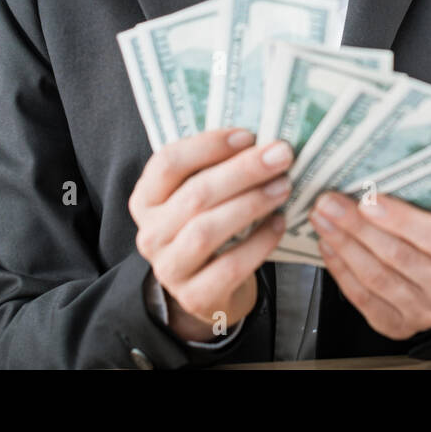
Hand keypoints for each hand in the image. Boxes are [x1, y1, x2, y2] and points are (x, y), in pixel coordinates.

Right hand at [128, 128, 291, 342]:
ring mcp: (169, 268)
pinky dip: (258, 242)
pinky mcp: (195, 296)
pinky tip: (280, 223)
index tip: (249, 135)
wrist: (210, 288)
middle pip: (195, 195)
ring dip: (251, 203)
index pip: (167, 162)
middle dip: (243, 171)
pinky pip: (229, 266)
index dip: (208, 145)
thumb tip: (263, 138)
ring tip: (284, 186)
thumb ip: (217, 168)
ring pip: (207, 230)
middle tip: (281, 155)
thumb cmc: (210, 226)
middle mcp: (150, 233)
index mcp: (146, 198)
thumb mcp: (202, 196)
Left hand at [310, 191, 430, 340]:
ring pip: (376, 276)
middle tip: (330, 203)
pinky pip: (362, 296)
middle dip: (357, 226)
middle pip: (397, 255)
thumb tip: (369, 178)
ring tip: (323, 220)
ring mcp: (422, 311)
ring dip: (343, 244)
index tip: (367, 200)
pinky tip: (329, 245)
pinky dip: (340, 268)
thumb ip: (416, 205)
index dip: (399, 219)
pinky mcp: (396, 324)